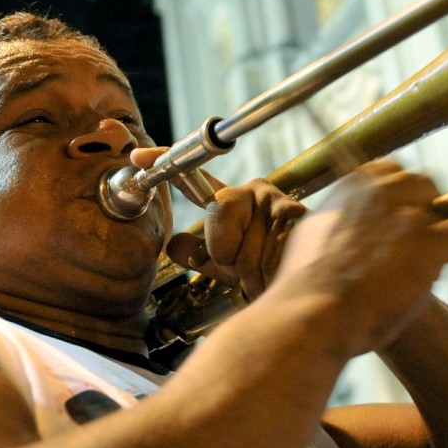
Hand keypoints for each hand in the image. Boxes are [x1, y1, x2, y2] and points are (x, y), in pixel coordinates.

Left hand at [163, 177, 306, 301]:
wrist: (308, 289)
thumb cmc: (268, 274)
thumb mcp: (226, 267)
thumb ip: (199, 254)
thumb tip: (174, 243)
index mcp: (235, 200)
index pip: (195, 179)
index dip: (165, 163)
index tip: (139, 157)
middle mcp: (255, 191)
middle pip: (215, 208)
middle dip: (223, 247)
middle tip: (242, 264)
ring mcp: (275, 199)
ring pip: (234, 234)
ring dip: (245, 266)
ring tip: (265, 268)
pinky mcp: (294, 212)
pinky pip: (257, 242)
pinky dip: (264, 265)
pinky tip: (279, 265)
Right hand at [271, 159, 447, 355]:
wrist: (313, 313)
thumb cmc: (303, 288)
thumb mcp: (310, 239)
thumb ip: (332, 223)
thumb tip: (333, 224)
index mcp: (352, 185)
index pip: (390, 172)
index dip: (405, 192)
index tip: (410, 205)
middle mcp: (383, 191)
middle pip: (423, 185)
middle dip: (432, 205)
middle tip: (437, 227)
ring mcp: (410, 215)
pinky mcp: (431, 243)